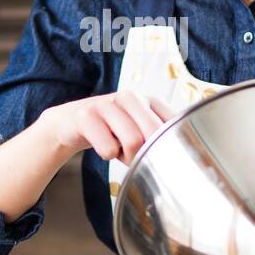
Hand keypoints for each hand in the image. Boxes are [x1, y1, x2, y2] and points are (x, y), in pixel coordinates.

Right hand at [44, 90, 175, 164]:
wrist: (71, 122)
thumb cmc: (112, 130)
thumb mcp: (139, 129)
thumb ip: (161, 137)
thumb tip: (183, 157)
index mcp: (148, 100)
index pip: (173, 124)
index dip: (168, 145)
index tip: (159, 154)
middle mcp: (130, 97)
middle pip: (154, 133)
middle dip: (147, 153)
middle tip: (135, 156)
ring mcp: (107, 104)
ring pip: (133, 141)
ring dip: (126, 156)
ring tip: (118, 151)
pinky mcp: (86, 115)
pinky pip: (107, 148)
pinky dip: (107, 155)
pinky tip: (102, 146)